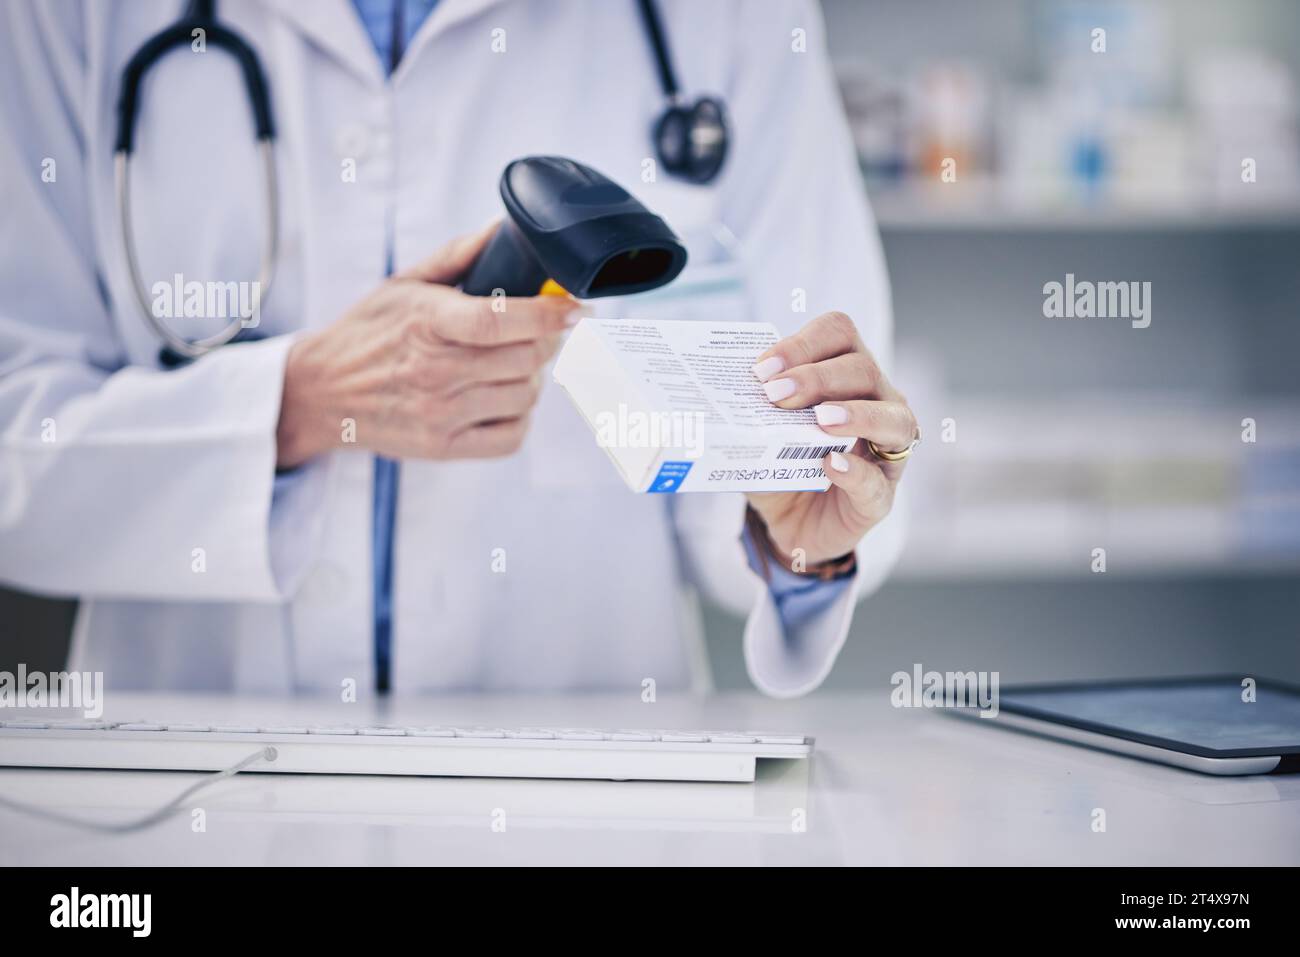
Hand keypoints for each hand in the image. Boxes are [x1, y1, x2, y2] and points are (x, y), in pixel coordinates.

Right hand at [276, 224, 581, 467]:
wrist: (320, 392)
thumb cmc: (367, 333)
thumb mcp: (404, 283)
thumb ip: (458, 255)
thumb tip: (502, 228)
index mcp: (427, 323)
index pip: (502, 319)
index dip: (549, 313)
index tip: (577, 306)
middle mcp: (435, 370)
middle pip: (526, 358)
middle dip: (545, 341)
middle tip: (540, 332)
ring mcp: (441, 413)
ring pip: (525, 396)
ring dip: (531, 378)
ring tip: (510, 365)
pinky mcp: (444, 448)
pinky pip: (511, 436)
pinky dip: (518, 416)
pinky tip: (501, 398)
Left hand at [745, 311, 916, 570]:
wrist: (790, 524)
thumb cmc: (779, 465)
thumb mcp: (758, 432)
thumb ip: (747, 411)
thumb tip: (711, 396)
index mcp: (845, 373)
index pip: (838, 334)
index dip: (802, 344)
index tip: (763, 369)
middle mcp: (878, 401)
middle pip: (863, 369)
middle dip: (817, 377)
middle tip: (775, 393)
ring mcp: (887, 449)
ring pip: (894, 418)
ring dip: (856, 414)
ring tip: (820, 420)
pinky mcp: (881, 496)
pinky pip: (878, 481)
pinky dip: (856, 471)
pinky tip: (830, 465)